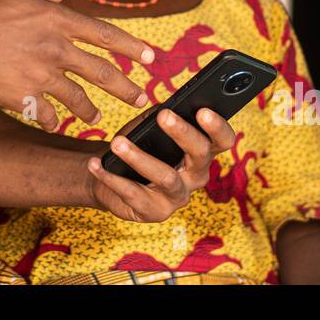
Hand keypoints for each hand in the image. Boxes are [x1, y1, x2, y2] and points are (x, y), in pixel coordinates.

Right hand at [0, 0, 154, 129]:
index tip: (150, 59)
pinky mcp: (22, 97)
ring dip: (91, 111)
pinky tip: (57, 124)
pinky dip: (55, 122)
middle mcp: (54, 48)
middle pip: (102, 73)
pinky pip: (48, 116)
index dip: (131, 48)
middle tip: (141, 99)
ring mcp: (39, 75)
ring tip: (97, 118)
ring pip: (78, 100)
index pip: (105, 35)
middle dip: (126, 89)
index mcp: (57, 19)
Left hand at [84, 107, 236, 221]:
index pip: (222, 140)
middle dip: (183, 133)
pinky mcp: (155, 212)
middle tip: (164, 116)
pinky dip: (112, 178)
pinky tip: (97, 164)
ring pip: (165, 177)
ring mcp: (177, 197)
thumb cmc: (138, 144)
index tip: (203, 110)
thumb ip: (160, 115)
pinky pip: (134, 194)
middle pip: (199, 156)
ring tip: (117, 143)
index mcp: (201, 153)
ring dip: (139, 158)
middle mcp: (195, 176)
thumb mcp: (149, 127)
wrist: (112, 173)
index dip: (217, 127)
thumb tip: (165, 106)